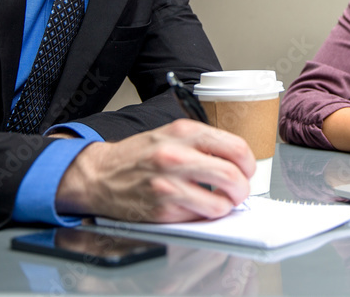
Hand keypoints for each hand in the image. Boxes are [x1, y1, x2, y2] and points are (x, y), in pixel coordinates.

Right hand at [55, 119, 254, 222]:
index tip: (246, 169)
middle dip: (242, 188)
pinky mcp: (163, 209)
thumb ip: (202, 143)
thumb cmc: (139, 155)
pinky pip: (200, 217)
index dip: (248, 163)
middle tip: (239, 191)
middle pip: (233, 176)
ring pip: (221, 203)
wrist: (101, 174)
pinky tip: (195, 206)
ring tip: (220, 201)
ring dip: (226, 205)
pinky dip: (204, 215)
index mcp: (184, 133)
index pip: (235, 147)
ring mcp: (169, 184)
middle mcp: (177, 156)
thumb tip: (236, 160)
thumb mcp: (171, 135)